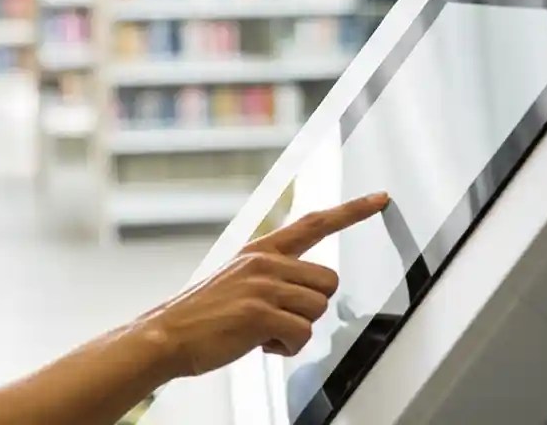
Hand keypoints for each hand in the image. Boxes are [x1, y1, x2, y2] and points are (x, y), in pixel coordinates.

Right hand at [139, 192, 388, 377]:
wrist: (167, 335)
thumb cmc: (203, 316)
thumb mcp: (237, 281)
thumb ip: (272, 277)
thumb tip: (307, 292)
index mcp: (260, 251)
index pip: (313, 223)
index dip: (351, 211)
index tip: (380, 199)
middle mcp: (264, 262)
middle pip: (328, 282)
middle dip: (311, 307)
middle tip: (278, 318)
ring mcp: (262, 286)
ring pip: (318, 310)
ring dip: (296, 331)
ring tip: (262, 332)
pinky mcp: (260, 313)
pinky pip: (302, 335)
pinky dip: (285, 348)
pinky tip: (258, 344)